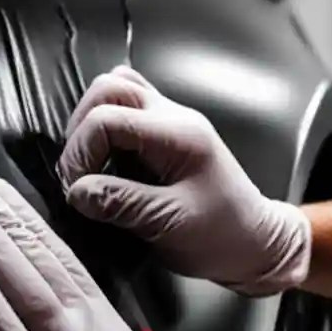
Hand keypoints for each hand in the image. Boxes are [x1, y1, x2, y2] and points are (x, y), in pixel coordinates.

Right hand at [57, 66, 310, 295]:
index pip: (108, 118)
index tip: (76, 191)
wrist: (255, 242)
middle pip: (108, 88)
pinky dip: (104, 132)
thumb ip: (122, 203)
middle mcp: (173, 117)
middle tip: (78, 176)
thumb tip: (77, 191)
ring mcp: (169, 121)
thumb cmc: (223, 235)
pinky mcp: (162, 136)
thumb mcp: (170, 224)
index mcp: (178, 134)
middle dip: (81, 131)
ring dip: (91, 125)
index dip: (81, 152)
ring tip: (90, 168)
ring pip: (116, 91)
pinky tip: (105, 165)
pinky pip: (125, 111)